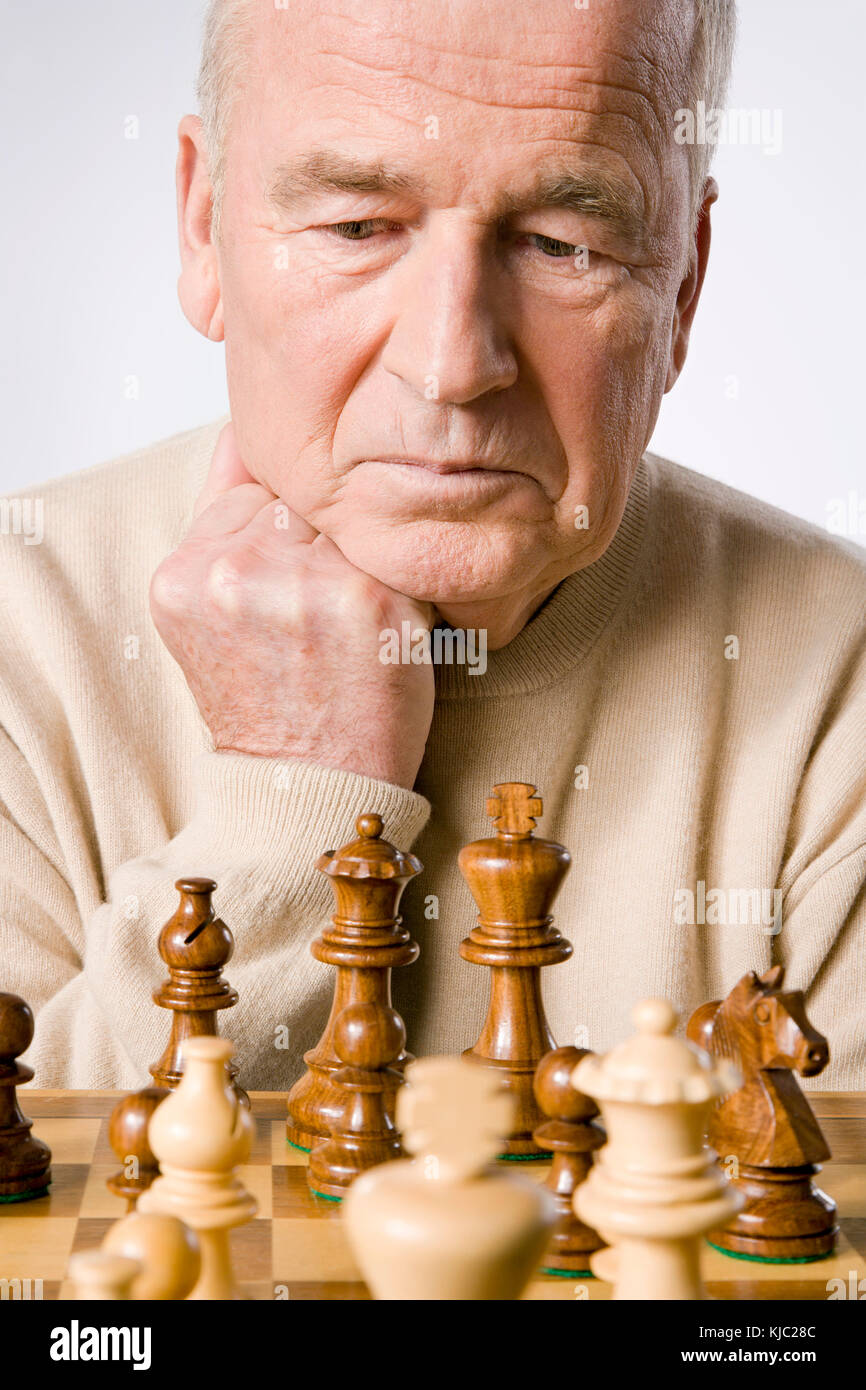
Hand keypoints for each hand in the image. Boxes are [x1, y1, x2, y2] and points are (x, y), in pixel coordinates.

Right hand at [150, 423, 435, 787]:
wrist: (311, 793)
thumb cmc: (270, 705)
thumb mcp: (209, 614)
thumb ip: (218, 513)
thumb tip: (240, 423)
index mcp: (182, 572)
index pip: (253, 487)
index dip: (286, 535)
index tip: (295, 584)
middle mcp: (232, 570)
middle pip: (304, 501)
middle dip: (322, 545)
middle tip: (323, 617)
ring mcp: (301, 582)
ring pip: (350, 520)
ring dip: (360, 560)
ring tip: (346, 627)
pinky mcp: (367, 598)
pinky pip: (396, 552)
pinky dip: (399, 589)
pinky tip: (380, 635)